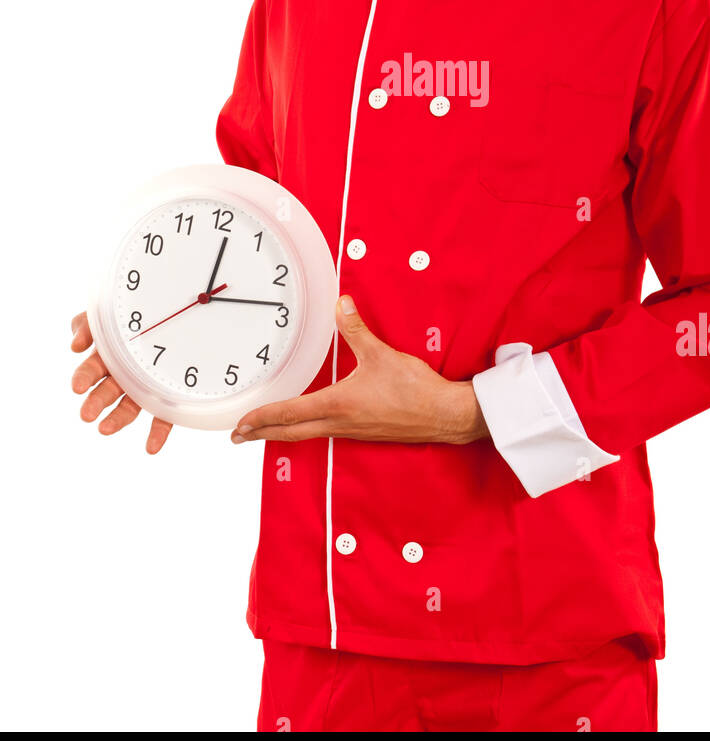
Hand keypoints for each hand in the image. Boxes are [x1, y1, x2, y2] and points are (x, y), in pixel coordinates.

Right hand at [70, 310, 172, 453]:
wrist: (188, 303)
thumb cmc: (148, 305)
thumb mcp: (112, 307)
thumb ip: (89, 322)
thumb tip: (75, 345)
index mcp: (111, 352)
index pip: (93, 367)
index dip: (84, 377)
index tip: (77, 387)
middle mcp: (124, 371)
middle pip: (107, 389)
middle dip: (95, 402)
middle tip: (86, 414)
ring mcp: (144, 385)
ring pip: (129, 405)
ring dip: (116, 419)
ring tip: (105, 429)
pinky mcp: (166, 396)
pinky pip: (162, 416)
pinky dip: (157, 433)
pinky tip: (151, 447)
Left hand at [230, 296, 489, 446]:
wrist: (442, 416)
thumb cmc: (413, 389)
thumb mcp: (381, 354)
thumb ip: (356, 329)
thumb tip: (340, 304)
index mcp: (338, 405)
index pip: (290, 413)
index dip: (262, 418)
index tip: (239, 424)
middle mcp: (339, 422)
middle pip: (291, 432)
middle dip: (261, 433)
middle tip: (236, 436)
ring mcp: (351, 431)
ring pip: (306, 435)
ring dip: (281, 433)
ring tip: (263, 432)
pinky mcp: (363, 432)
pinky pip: (325, 433)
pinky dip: (305, 431)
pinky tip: (308, 425)